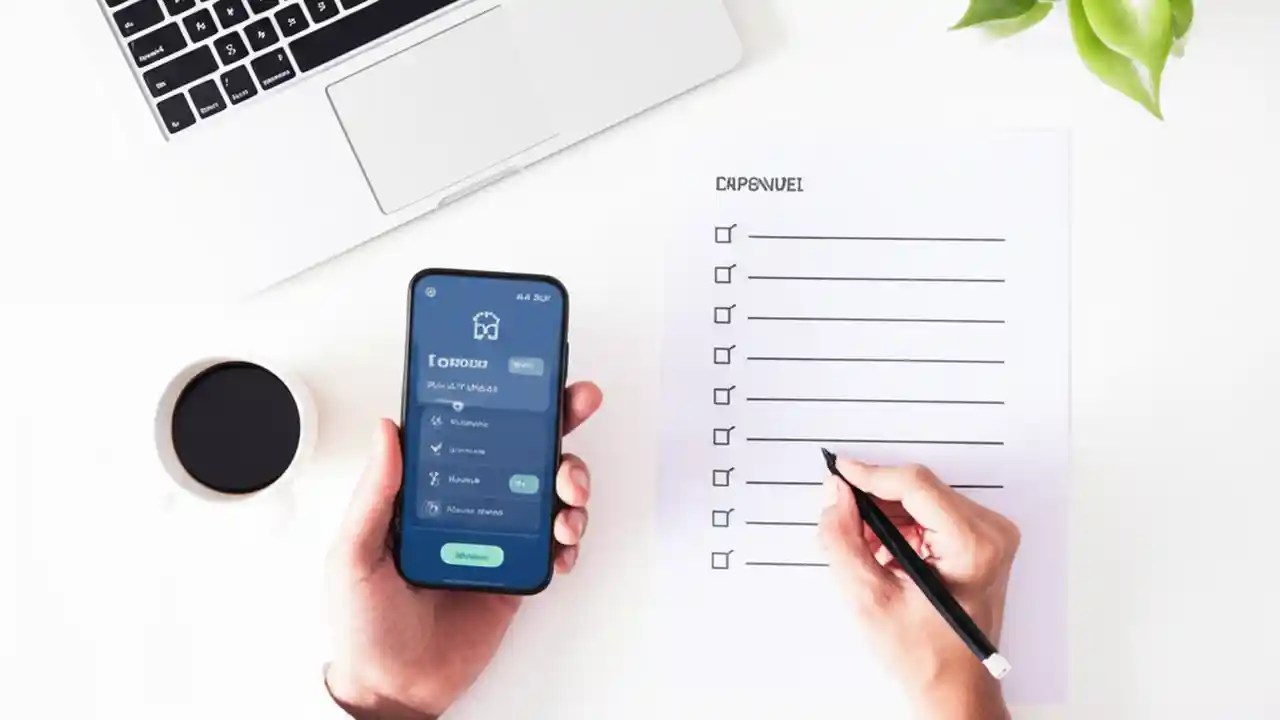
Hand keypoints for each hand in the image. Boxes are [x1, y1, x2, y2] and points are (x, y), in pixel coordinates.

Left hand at [324, 382, 603, 719]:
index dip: (504, 400)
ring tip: (569, 496)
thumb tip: (387, 431)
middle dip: (557, 422)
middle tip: (577, 406)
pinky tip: (565, 540)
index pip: (472, 430)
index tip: (529, 374)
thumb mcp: (353, 553)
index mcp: (429, 490)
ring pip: (549, 492)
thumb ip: (375, 494)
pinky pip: (555, 545)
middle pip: (522, 450)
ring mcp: (497, 538)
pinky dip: (570, 538)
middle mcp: (469, 505)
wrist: (394, 687)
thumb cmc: (363, 623)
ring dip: (571, 482)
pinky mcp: (518, 573)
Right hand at [818, 458, 1019, 719]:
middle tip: (840, 519)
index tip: (838, 471)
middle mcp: (990, 533)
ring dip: (885, 517)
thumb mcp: (869, 598)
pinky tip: (882, 554)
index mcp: (973, 544)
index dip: (869, 474)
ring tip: (862, 549)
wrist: (954, 687)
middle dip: (873, 503)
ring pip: (921, 500)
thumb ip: (843, 539)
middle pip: (918, 490)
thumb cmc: (925, 656)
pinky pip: (930, 515)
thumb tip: (835, 495)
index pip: (915, 485)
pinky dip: (900, 528)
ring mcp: (989, 536)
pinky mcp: (980, 542)